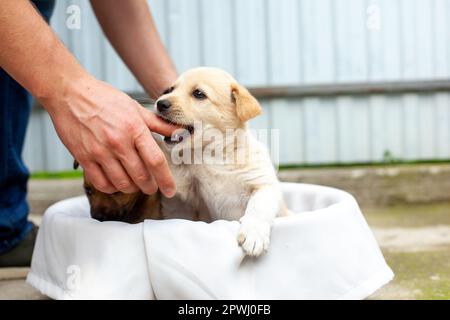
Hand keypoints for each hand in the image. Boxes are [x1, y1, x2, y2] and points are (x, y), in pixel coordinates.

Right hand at [45, 74, 177, 196]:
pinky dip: (112, 187)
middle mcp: (118, 142)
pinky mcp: (84, 158)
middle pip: (141, 176)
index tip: (170, 190)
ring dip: (132, 188)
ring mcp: (100, 151)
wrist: (70, 94)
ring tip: (135, 184)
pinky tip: (116, 182)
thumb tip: (180, 132)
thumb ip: (159, 124)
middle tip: (152, 187)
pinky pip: (102, 183)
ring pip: (122, 183)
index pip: (156, 161)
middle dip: (150, 186)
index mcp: (134, 129)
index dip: (165, 180)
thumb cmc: (104, 98)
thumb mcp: (135, 108)